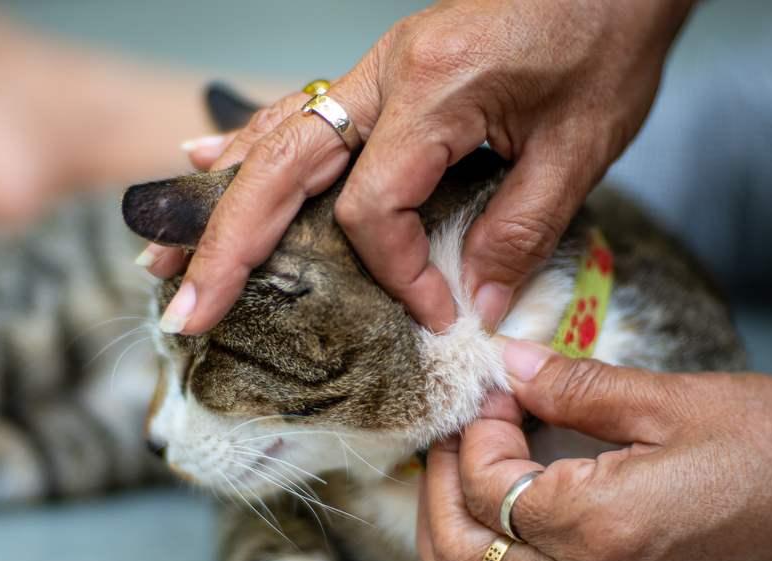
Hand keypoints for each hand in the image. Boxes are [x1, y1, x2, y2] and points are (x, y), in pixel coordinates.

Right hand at [146, 0, 695, 333]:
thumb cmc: (605, 37)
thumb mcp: (582, 145)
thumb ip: (520, 230)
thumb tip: (474, 304)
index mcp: (432, 92)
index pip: (372, 207)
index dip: (393, 272)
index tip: (436, 312)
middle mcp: (383, 76)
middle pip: (278, 172)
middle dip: (227, 247)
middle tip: (188, 309)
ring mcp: (373, 70)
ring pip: (272, 141)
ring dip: (218, 204)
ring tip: (166, 252)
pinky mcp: (380, 73)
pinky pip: (296, 113)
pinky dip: (245, 142)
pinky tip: (203, 163)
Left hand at [417, 340, 771, 560]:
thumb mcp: (674, 401)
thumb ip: (576, 385)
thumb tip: (512, 364)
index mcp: (594, 524)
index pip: (483, 484)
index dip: (475, 428)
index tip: (497, 392)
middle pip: (458, 554)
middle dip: (435, 487)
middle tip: (454, 438)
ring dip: (448, 551)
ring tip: (456, 494)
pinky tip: (508, 548)